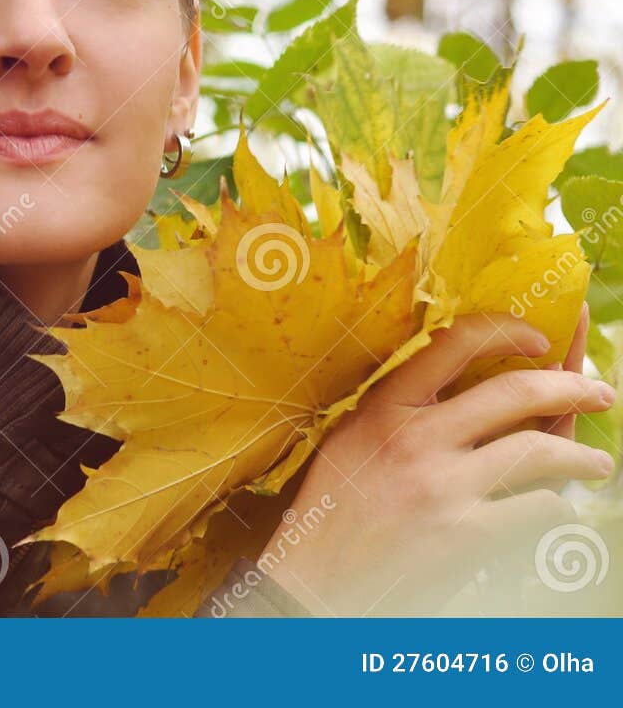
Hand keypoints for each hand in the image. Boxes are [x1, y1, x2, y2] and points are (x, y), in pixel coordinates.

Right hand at [257, 309, 616, 616]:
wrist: (316, 578)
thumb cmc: (329, 510)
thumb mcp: (350, 440)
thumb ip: (396, 410)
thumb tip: (457, 384)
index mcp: (384, 407)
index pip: (453, 343)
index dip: (506, 330)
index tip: (538, 337)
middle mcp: (416, 438)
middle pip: (514, 393)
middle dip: (571, 387)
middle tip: (599, 392)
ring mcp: (443, 486)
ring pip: (539, 452)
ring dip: (582, 457)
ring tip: (597, 464)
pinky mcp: (465, 535)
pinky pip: (537, 509)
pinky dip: (557, 508)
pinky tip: (559, 510)